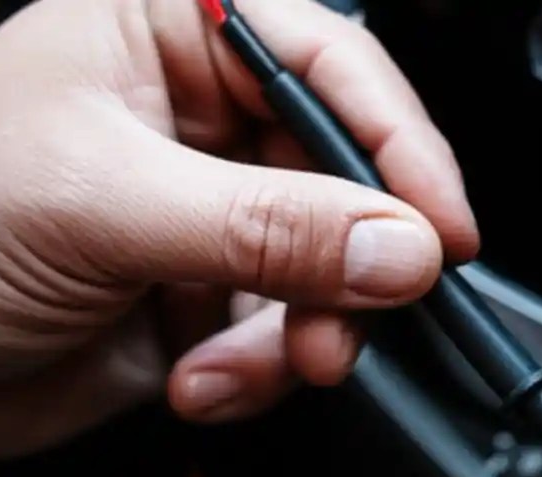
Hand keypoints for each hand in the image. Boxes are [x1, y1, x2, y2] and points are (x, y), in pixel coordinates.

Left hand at [0, 0, 476, 462]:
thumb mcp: (103, 205)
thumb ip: (267, 225)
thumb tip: (399, 244)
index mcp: (171, 34)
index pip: (332, 63)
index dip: (399, 143)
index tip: (439, 227)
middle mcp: (202, 117)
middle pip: (350, 174)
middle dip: (354, 260)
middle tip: (349, 318)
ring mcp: (213, 211)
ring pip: (335, 265)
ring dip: (308, 330)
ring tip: (259, 361)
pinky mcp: (209, 293)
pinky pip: (292, 329)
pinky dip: (260, 369)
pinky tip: (197, 377)